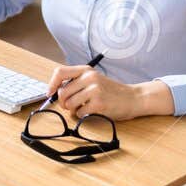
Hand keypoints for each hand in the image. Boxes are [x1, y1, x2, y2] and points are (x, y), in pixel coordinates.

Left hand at [45, 65, 173, 121]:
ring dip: (73, 110)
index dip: (52, 84)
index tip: (51, 93)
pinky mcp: (99, 104)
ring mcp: (95, 90)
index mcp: (87, 70)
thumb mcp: (94, 80)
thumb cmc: (111, 91)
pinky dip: (83, 115)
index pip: (60, 72)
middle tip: (70, 106)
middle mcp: (90, 77)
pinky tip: (92, 111)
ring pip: (69, 104)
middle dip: (64, 103)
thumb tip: (55, 92)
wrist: (133, 98)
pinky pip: (79, 113)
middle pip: (63, 93)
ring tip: (84, 107)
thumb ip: (77, 82)